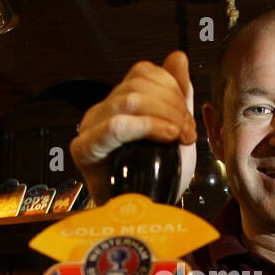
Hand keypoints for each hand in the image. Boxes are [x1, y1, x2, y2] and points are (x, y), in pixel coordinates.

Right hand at [70, 51, 197, 204]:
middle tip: (188, 134)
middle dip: (173, 106)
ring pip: (130, 100)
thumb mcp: (175, 128)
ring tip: (180, 139)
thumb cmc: (160, 176)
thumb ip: (176, 93)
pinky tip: (167, 137)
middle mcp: (99, 111)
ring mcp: (89, 128)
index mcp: (117, 102)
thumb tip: (177, 57)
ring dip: (165, 117)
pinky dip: (148, 126)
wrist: (149, 217)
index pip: (143, 72)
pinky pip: (116, 125)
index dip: (172, 87)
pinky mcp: (85, 149)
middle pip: (137, 85)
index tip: (189, 120)